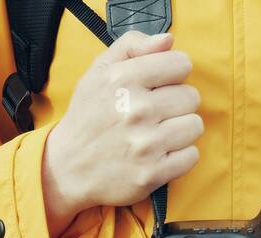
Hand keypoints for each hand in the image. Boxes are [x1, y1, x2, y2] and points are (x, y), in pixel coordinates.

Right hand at [42, 31, 202, 237]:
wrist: (66, 169)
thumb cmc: (87, 117)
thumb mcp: (98, 71)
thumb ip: (131, 46)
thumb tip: (168, 40)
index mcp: (123, 79)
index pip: (181, 64)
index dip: (172, 74)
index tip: (159, 85)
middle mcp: (136, 110)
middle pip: (191, 96)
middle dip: (176, 103)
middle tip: (154, 114)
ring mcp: (146, 144)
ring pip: (194, 125)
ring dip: (180, 130)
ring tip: (157, 134)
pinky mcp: (153, 173)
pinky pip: (191, 156)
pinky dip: (179, 156)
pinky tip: (159, 154)